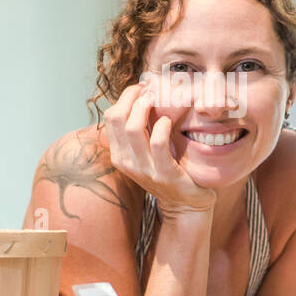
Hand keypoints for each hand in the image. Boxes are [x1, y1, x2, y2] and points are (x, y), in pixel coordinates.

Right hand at [102, 83, 215, 216]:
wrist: (185, 206)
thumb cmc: (169, 173)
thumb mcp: (147, 154)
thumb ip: (141, 133)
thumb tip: (143, 97)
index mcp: (119, 154)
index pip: (111, 117)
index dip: (125, 97)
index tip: (141, 88)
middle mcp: (126, 162)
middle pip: (116, 118)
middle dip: (131, 97)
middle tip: (148, 91)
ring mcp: (143, 169)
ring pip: (132, 129)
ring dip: (144, 108)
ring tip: (156, 101)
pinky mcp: (164, 173)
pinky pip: (158, 143)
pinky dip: (163, 127)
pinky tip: (168, 122)